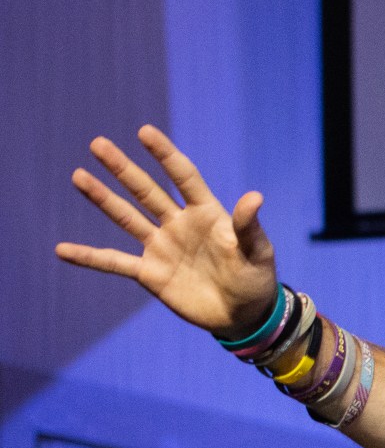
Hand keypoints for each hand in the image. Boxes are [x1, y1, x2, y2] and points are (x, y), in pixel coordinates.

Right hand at [56, 126, 277, 336]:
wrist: (244, 316)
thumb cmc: (256, 280)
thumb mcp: (258, 252)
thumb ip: (249, 226)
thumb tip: (254, 197)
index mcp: (206, 213)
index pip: (183, 177)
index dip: (165, 155)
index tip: (144, 132)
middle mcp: (179, 224)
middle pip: (146, 190)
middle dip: (122, 168)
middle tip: (98, 144)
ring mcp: (162, 247)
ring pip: (126, 217)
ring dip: (102, 198)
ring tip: (78, 176)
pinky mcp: (150, 273)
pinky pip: (114, 262)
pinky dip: (89, 257)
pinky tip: (63, 249)